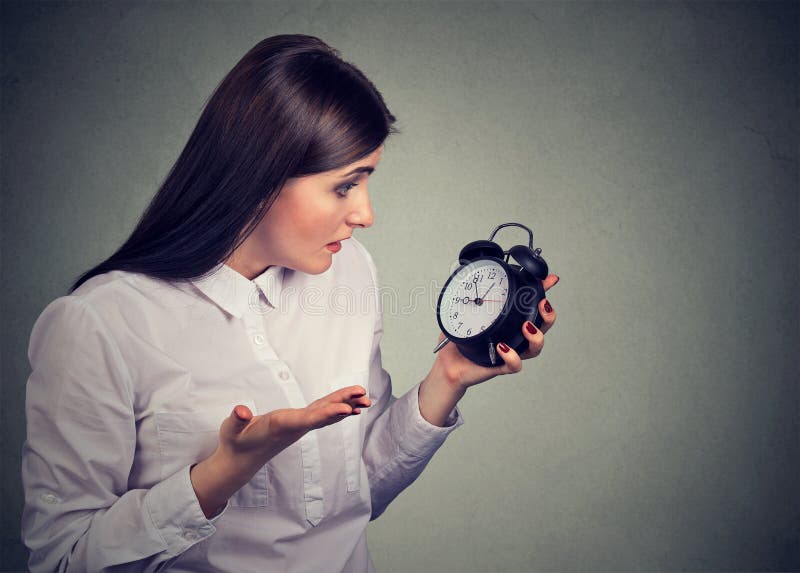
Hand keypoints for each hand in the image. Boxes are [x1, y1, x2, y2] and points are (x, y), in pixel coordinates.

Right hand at [190, 386, 369, 516]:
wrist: (240, 460)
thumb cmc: (236, 443)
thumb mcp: (230, 431)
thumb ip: (235, 421)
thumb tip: (241, 412)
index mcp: (281, 426)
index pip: (308, 419)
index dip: (328, 413)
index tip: (347, 408)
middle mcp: (294, 427)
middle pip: (323, 414)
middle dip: (343, 404)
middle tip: (364, 395)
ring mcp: (298, 426)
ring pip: (325, 413)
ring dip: (345, 404)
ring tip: (365, 397)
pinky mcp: (297, 424)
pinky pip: (321, 414)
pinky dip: (336, 408)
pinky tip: (351, 406)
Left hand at [434, 274, 558, 389]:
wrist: (449, 363)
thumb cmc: (460, 338)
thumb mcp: (466, 311)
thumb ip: (473, 293)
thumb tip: (472, 272)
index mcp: (510, 322)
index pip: (531, 307)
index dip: (543, 293)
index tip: (550, 280)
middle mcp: (514, 337)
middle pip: (542, 328)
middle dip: (548, 316)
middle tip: (543, 305)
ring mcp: (510, 352)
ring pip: (534, 349)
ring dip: (536, 337)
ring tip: (527, 326)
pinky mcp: (500, 366)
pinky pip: (514, 365)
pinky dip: (513, 357)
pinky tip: (503, 347)